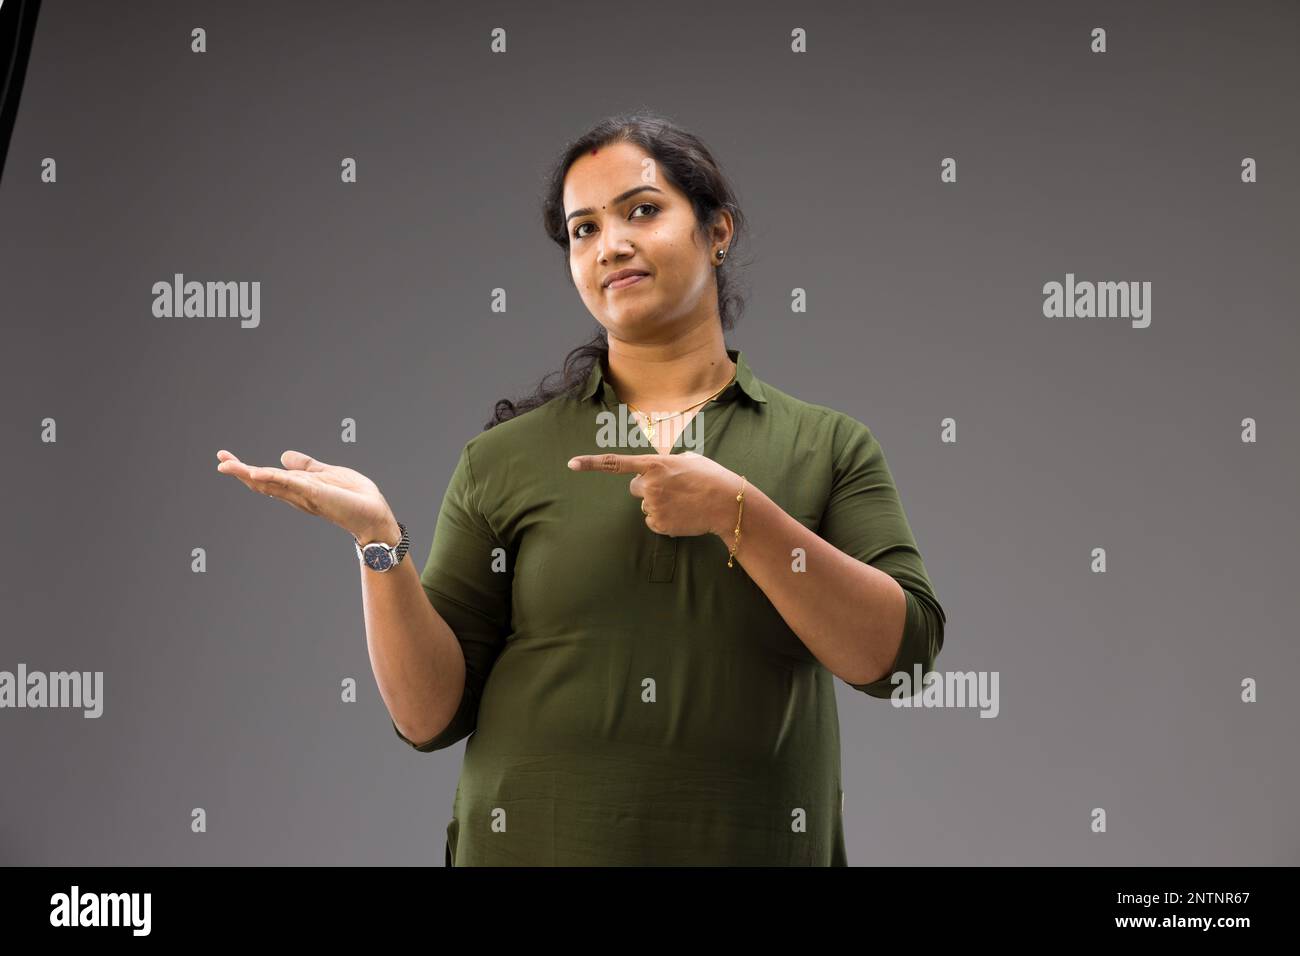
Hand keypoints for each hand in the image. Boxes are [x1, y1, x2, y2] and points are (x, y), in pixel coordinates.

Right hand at [215, 449, 395, 541]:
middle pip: (262, 482)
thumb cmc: (354, 497)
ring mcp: (304, 495)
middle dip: (240, 471)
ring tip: (226, 465)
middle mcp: (297, 494)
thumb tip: (283, 455)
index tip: (226, 458)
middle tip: (220, 460)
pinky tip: (255, 472)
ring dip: (247, 473)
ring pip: (270, 483)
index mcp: (298, 488)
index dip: (247, 469)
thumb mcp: (326, 474)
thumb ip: (306, 466)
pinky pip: (289, 483)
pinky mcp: (314, 493)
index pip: (267, 477)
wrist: (374, 514)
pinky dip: (271, 476)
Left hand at [566, 450, 738, 537]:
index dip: (591, 463)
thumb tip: (660, 469)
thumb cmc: (711, 477)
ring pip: (646, 506)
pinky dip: (665, 519)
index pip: (615, 463)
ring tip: (683, 502)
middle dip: (647, 488)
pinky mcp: (659, 524)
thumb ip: (668, 461)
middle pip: (634, 488)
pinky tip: (682, 514)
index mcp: (655, 464)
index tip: (571, 464)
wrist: (726, 504)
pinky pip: (653, 521)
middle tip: (671, 489)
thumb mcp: (689, 459)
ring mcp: (653, 506)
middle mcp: (649, 484)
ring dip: (659, 504)